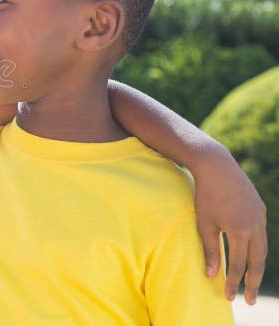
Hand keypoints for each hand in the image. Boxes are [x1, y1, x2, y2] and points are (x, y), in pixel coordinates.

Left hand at [193, 150, 266, 304]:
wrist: (217, 166)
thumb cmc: (206, 195)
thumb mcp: (204, 223)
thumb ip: (210, 250)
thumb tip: (212, 275)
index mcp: (240, 232)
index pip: (239, 265)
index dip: (234, 283)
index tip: (229, 297)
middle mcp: (255, 226)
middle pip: (257, 261)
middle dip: (253, 282)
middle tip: (249, 301)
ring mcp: (260, 216)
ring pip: (262, 248)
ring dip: (257, 266)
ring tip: (251, 281)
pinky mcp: (260, 208)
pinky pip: (261, 233)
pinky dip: (257, 247)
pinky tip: (251, 254)